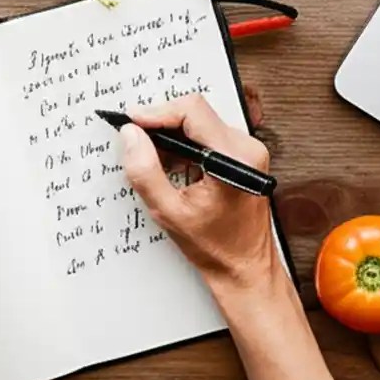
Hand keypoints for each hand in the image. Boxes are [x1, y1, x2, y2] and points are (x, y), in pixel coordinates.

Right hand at [119, 95, 279, 297]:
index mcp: (235, 158)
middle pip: (196, 113)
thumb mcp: (170, 212)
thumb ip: (146, 171)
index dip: (156, 111)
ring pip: (200, 122)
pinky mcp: (243, 157)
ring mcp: (248, 151)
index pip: (192, 111)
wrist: (245, 268)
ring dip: (172, 135)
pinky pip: (208, 135)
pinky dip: (185, 144)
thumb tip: (131, 137)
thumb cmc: (217, 248)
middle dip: (161, 124)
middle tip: (135, 141)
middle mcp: (247, 148)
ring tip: (151, 157)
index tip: (132, 122)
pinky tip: (170, 164)